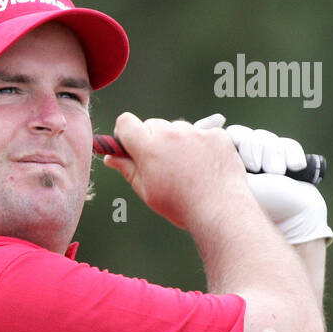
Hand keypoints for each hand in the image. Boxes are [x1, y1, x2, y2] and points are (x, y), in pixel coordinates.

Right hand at [103, 112, 248, 229]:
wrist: (222, 210)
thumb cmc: (181, 205)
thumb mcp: (147, 191)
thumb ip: (127, 169)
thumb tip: (111, 157)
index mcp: (149, 147)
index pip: (125, 121)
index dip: (125, 132)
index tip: (130, 145)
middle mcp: (171, 133)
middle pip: (152, 124)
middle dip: (152, 139)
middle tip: (162, 164)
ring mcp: (196, 132)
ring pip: (178, 128)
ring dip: (178, 141)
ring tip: (188, 168)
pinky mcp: (216, 134)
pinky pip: (202, 133)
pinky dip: (201, 145)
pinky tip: (205, 165)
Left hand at [193, 114, 332, 245]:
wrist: (290, 221)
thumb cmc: (254, 206)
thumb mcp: (229, 184)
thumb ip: (216, 164)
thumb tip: (205, 142)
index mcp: (226, 164)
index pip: (229, 137)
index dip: (239, 143)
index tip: (248, 164)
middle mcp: (244, 160)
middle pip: (248, 135)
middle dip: (256, 150)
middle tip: (261, 170)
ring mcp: (266, 159)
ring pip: (267, 138)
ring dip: (274, 154)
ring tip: (277, 173)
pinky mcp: (287, 160)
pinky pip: (287, 143)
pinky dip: (291, 154)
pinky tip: (293, 168)